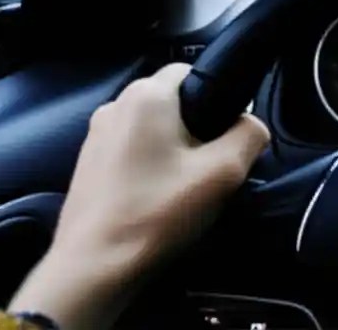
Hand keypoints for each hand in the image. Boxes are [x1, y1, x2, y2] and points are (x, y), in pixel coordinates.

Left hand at [10, 63, 269, 329]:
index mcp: (146, 95)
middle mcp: (115, 104)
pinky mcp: (86, 163)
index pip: (192, 69)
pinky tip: (155, 199)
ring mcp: (95, 135)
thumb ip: (249, 136)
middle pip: (172, 101)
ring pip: (151, 128)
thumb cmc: (157, 212)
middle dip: (196, 127)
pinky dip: (148, 165)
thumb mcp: (222, 174)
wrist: (94, 267)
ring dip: (172, 148)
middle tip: (211, 167)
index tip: (227, 137)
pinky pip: (130, 150)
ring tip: (183, 188)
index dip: (218, 97)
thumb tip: (251, 124)